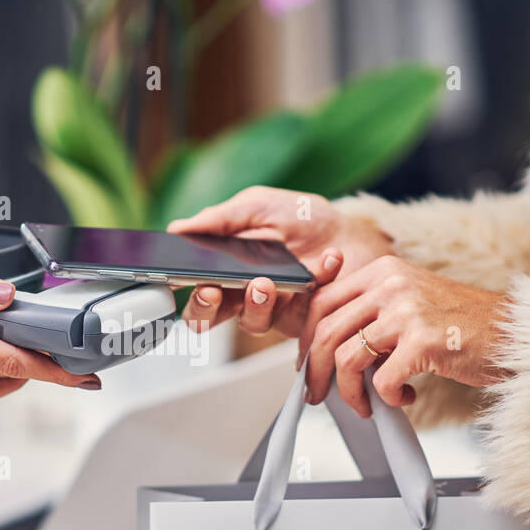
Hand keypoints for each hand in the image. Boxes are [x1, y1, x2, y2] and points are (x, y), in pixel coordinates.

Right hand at [167, 186, 392, 335]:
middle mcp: (244, 296)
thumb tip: (177, 228)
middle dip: (207, 307)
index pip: (197, 294)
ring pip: (252, 323)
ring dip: (256, 302)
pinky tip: (327, 259)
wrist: (352, 231)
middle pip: (211, 318)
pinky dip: (318, 279)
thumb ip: (220, 218)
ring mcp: (276, 310)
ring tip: (266, 281)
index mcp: (226, 271)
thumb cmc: (303, 219)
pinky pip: (304, 312)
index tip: (193, 282)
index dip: (190, 295)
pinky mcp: (308, 319)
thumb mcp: (259, 206)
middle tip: (214, 290)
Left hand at [300, 255, 509, 415]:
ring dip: (350, 392)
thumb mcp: (411, 303)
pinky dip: (386, 398)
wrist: (515, 334)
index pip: (321, 302)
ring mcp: (407, 311)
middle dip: (315, 371)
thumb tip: (327, 349)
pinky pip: (380, 381)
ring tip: (366, 405)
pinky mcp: (423, 341)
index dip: (306, 339)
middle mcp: (391, 285)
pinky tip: (404, 398)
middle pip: (325, 330)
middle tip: (317, 394)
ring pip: (346, 358)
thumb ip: (372, 314)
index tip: (307, 363)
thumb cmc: (464, 326)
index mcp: (383, 271)